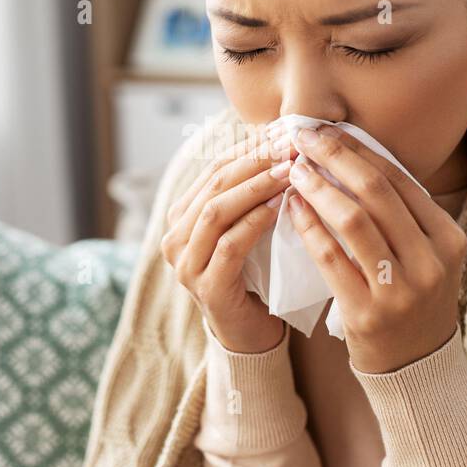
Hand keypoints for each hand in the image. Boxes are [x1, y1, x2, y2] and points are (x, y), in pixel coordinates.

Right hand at [160, 129, 295, 353]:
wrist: (249, 334)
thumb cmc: (253, 275)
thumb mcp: (246, 228)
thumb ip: (250, 194)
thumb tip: (279, 141)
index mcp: (181, 217)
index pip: (214, 170)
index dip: (249, 148)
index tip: (284, 132)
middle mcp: (175, 238)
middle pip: (215, 185)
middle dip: (255, 161)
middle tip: (291, 145)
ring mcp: (186, 264)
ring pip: (217, 211)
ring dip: (256, 186)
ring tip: (289, 170)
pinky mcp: (206, 288)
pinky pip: (229, 245)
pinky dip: (255, 222)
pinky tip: (279, 207)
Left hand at [280, 124, 466, 373]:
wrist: (415, 365)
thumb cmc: (412, 297)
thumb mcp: (425, 254)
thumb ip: (401, 213)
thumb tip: (352, 154)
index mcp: (448, 238)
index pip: (400, 180)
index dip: (360, 150)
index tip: (329, 130)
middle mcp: (430, 262)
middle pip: (377, 193)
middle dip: (336, 158)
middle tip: (304, 138)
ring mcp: (401, 290)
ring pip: (353, 222)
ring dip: (318, 189)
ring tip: (294, 170)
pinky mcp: (368, 313)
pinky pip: (332, 258)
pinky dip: (309, 227)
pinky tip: (292, 208)